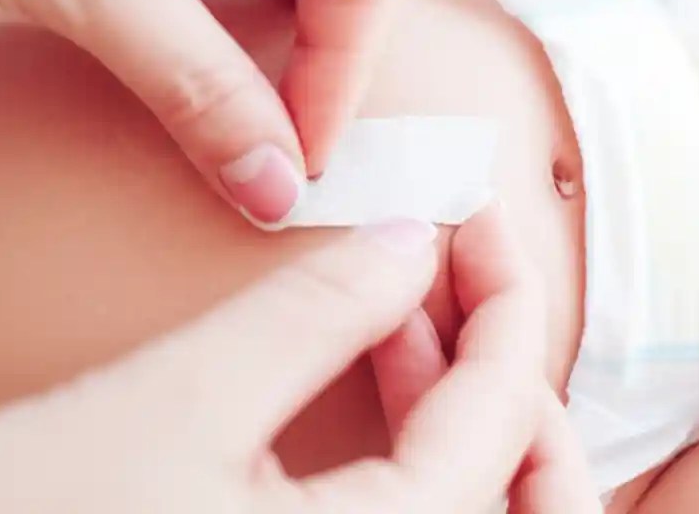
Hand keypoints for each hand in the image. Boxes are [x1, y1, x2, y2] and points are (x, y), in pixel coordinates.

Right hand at [0, 208, 591, 511]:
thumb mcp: (181, 404)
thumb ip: (315, 314)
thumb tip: (409, 240)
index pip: (505, 411)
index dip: (504, 293)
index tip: (477, 215)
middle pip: (517, 473)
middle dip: (501, 355)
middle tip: (461, 259)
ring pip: (468, 493)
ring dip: (457, 394)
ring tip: (407, 301)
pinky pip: (409, 510)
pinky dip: (414, 439)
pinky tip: (373, 369)